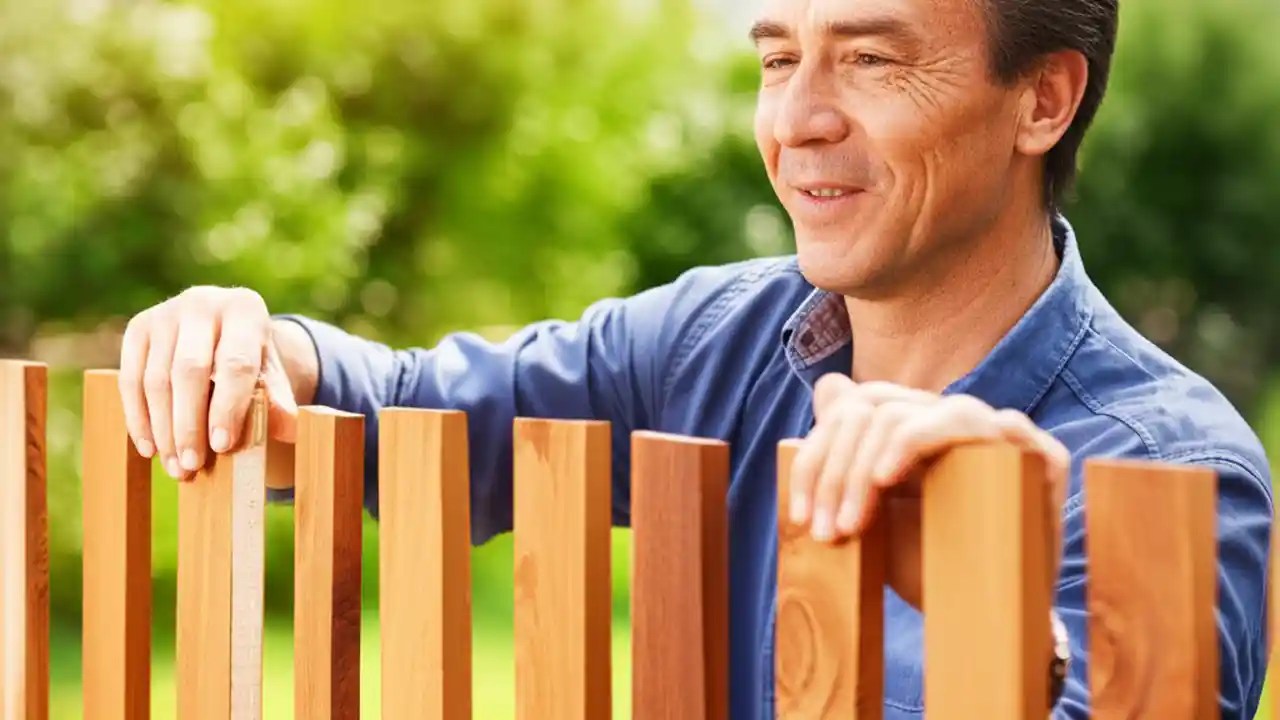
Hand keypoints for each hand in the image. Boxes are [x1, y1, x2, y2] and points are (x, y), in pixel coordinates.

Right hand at [118, 286, 298, 478]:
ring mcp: (165, 313)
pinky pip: (131, 379)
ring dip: (163, 429)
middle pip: (189, 371)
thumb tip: (287, 429)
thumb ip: (279, 400)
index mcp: (245, 309)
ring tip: (176, 466)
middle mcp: (202, 303)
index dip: (228, 407)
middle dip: (189, 424)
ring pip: (156, 379)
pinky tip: (151, 448)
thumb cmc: (252, 359)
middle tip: (193, 465)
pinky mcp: (138, 328)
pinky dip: (139, 418)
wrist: (223, 329)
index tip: (223, 446)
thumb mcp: (272, 374)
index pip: (235, 363)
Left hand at [788, 374, 1068, 606]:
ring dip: (864, 468)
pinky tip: (887, 477)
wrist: (984, 620)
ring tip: (849, 523)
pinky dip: (919, 440)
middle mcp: (956, 419)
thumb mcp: (873, 514)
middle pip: (875, 409)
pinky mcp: (1040, 453)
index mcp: (918, 424)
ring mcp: (999, 431)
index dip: (818, 458)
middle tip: (823, 532)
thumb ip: (846, 459)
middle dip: (835, 471)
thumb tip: (827, 386)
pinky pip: (986, 424)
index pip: (856, 409)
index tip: (799, 515)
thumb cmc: (929, 564)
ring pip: (911, 415)